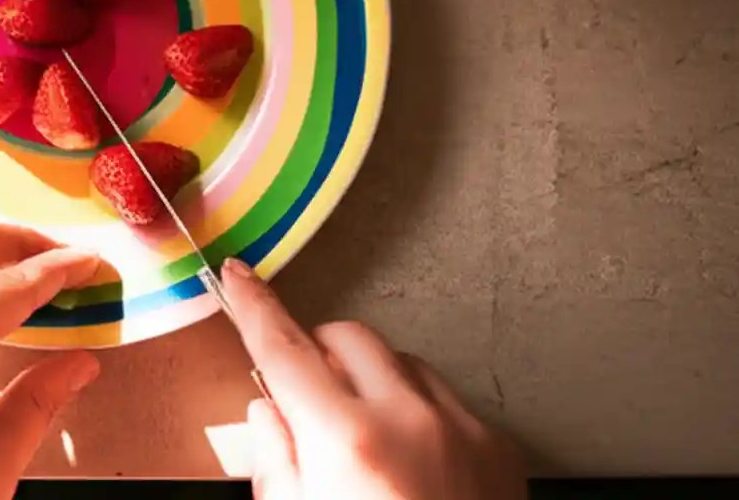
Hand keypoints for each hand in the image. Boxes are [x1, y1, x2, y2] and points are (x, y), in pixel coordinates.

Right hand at [221, 258, 525, 499]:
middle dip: (318, 352)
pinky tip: (407, 458)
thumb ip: (277, 458)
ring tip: (360, 439)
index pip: (284, 345)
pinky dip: (415, 409)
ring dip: (370, 380)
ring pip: (399, 361)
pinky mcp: (498, 445)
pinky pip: (444, 396)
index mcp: (347, 439)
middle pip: (347, 337)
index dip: (255, 306)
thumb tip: (268, 409)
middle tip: (303, 394)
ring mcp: (461, 427)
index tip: (240, 279)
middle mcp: (409, 417)